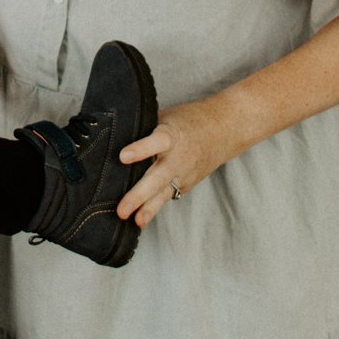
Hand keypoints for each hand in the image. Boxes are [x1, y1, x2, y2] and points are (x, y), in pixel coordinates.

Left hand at [115, 98, 234, 228]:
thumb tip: (114, 136)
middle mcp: (178, 157)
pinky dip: (154, 208)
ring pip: (164, 193)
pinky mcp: (186, 184)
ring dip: (149, 209)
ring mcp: (183, 173)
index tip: (123, 157)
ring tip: (135, 221)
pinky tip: (140, 218)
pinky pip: (167, 196)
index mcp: (172, 135)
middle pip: (157, 177)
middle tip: (122, 209)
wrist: (224, 130)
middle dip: (139, 194)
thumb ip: (145, 129)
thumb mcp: (166, 117)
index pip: (156, 141)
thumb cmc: (188, 121)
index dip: (141, 149)